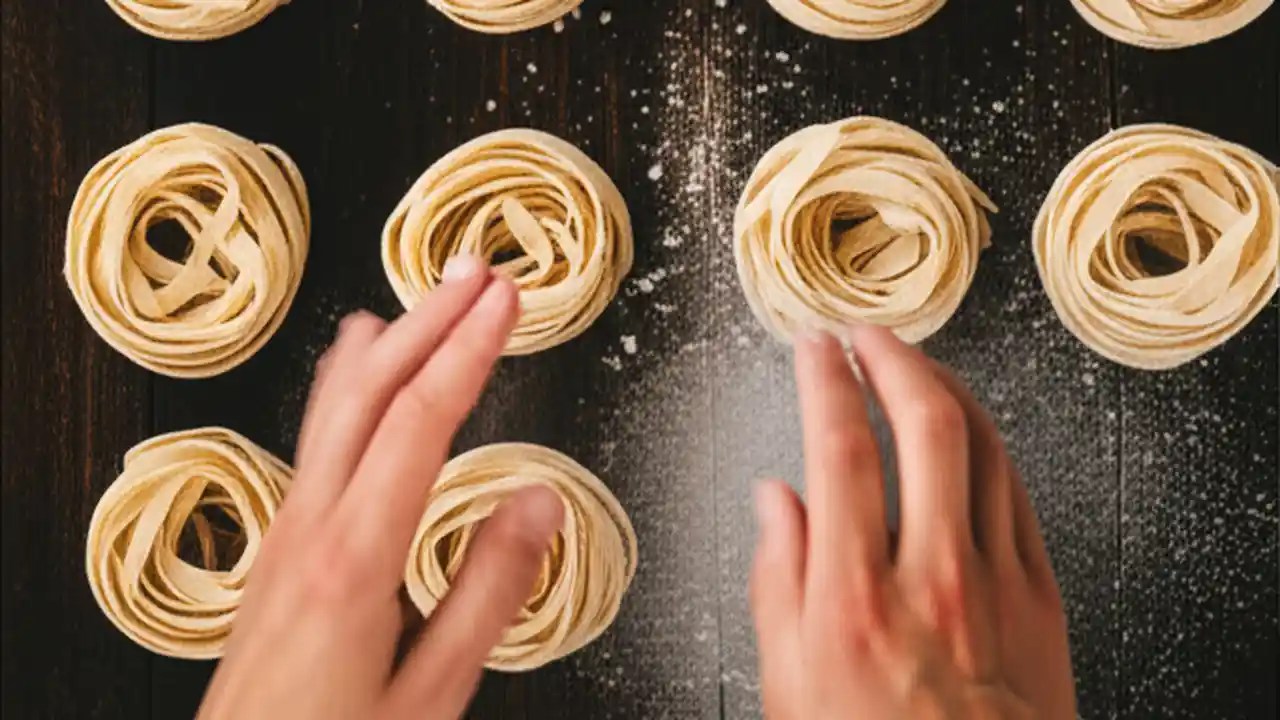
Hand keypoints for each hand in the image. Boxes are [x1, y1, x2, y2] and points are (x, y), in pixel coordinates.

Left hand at [198, 256, 564, 719]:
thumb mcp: (434, 691)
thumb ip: (489, 591)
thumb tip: (538, 502)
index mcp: (355, 557)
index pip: (420, 421)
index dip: (468, 349)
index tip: (505, 299)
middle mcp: (309, 527)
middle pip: (370, 390)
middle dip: (428, 319)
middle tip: (477, 270)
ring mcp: (284, 531)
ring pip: (332, 406)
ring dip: (388, 342)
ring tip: (424, 295)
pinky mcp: (278, 546)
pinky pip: (315, 436)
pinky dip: (348, 383)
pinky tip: (355, 372)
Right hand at [751, 327, 1074, 718]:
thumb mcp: (786, 681)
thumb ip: (776, 578)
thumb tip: (776, 497)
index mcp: (852, 599)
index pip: (839, 449)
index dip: (823, 380)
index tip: (811, 346)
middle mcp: (929, 578)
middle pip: (926, 424)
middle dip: (894, 355)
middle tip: (867, 332)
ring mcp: (996, 583)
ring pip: (983, 445)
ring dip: (945, 386)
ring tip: (912, 363)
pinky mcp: (1040, 596)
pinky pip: (1017, 491)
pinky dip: (986, 442)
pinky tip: (963, 431)